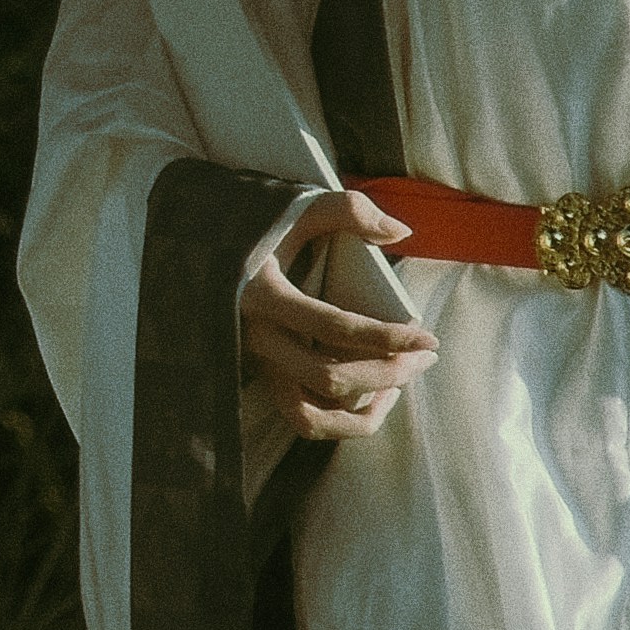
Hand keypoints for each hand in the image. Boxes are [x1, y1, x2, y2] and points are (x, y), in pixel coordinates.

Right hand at [240, 188, 434, 471]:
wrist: (201, 246)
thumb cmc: (259, 226)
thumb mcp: (296, 207)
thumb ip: (347, 209)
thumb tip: (400, 231)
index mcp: (263, 296)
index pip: (334, 327)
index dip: (387, 337)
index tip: (428, 338)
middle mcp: (255, 339)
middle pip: (328, 378)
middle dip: (387, 373)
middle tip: (424, 357)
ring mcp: (256, 365)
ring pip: (308, 417)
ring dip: (363, 410)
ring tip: (398, 384)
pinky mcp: (262, 377)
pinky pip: (302, 419)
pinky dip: (342, 421)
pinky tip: (374, 395)